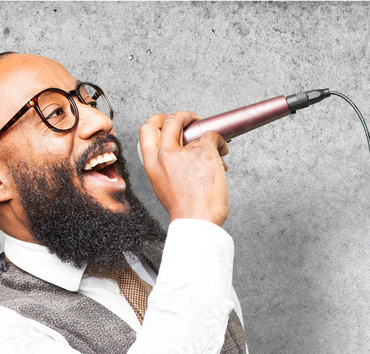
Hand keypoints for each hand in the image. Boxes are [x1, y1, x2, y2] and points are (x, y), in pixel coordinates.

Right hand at [138, 111, 229, 225]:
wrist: (197, 221)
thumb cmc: (185, 210)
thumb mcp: (163, 186)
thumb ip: (167, 166)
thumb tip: (182, 152)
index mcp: (151, 164)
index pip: (147, 130)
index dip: (159, 120)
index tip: (169, 120)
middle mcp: (165, 155)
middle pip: (170, 120)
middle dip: (183, 116)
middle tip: (194, 120)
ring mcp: (185, 153)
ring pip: (196, 130)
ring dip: (208, 136)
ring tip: (215, 149)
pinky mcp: (205, 153)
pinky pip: (213, 136)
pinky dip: (221, 142)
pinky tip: (223, 151)